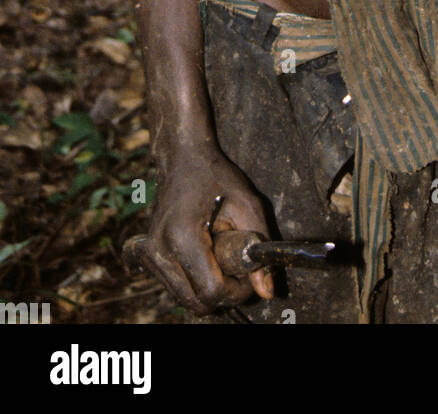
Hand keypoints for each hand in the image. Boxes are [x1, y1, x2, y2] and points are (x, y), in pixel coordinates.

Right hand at [139, 150, 274, 314]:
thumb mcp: (248, 204)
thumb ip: (259, 249)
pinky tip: (205, 256)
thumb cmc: (216, 176)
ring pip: (185, 299)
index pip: (212, 290)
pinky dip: (195, 282)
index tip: (251, 275)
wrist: (181, 158)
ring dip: (209, 288)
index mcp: (182, 237)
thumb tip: (267, 291)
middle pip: (197, 302)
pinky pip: (176, 288)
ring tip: (221, 255)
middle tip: (240, 269)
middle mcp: (159, 252)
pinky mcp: (147, 257)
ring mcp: (150, 256)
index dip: (238, 291)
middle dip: (225, 293)